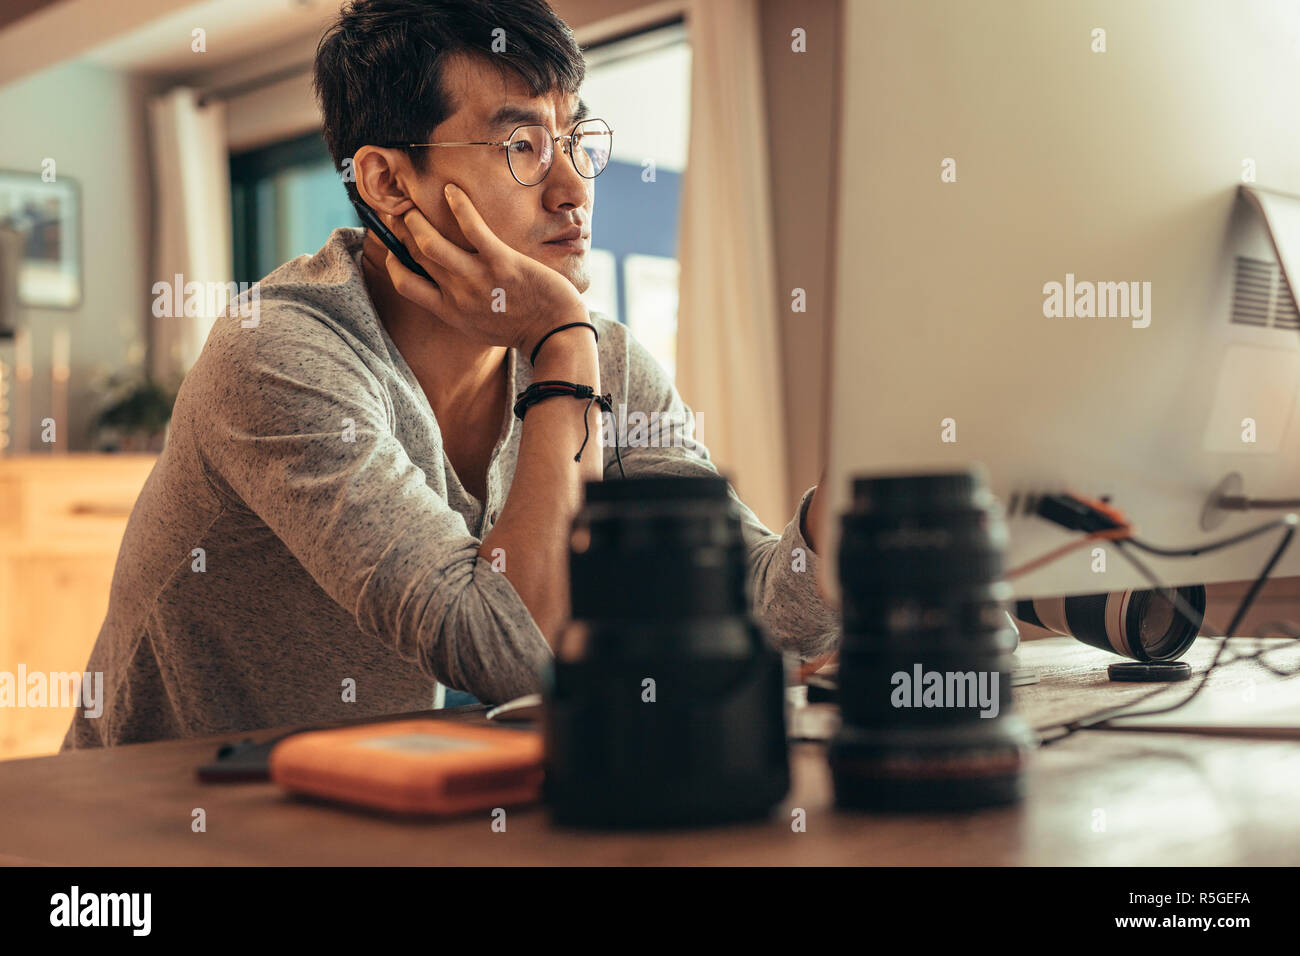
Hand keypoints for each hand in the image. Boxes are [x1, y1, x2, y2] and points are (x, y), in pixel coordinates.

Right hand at [382, 183, 586, 352]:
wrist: (554, 332)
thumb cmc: (520, 328)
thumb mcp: (479, 328)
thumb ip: (458, 308)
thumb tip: (443, 288)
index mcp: (449, 311)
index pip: (405, 284)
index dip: (393, 262)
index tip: (394, 248)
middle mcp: (457, 294)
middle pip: (415, 256)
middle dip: (399, 231)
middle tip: (397, 213)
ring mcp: (476, 277)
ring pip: (430, 242)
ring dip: (416, 220)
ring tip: (413, 205)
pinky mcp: (500, 261)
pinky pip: (472, 227)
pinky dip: (459, 205)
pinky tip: (453, 190)